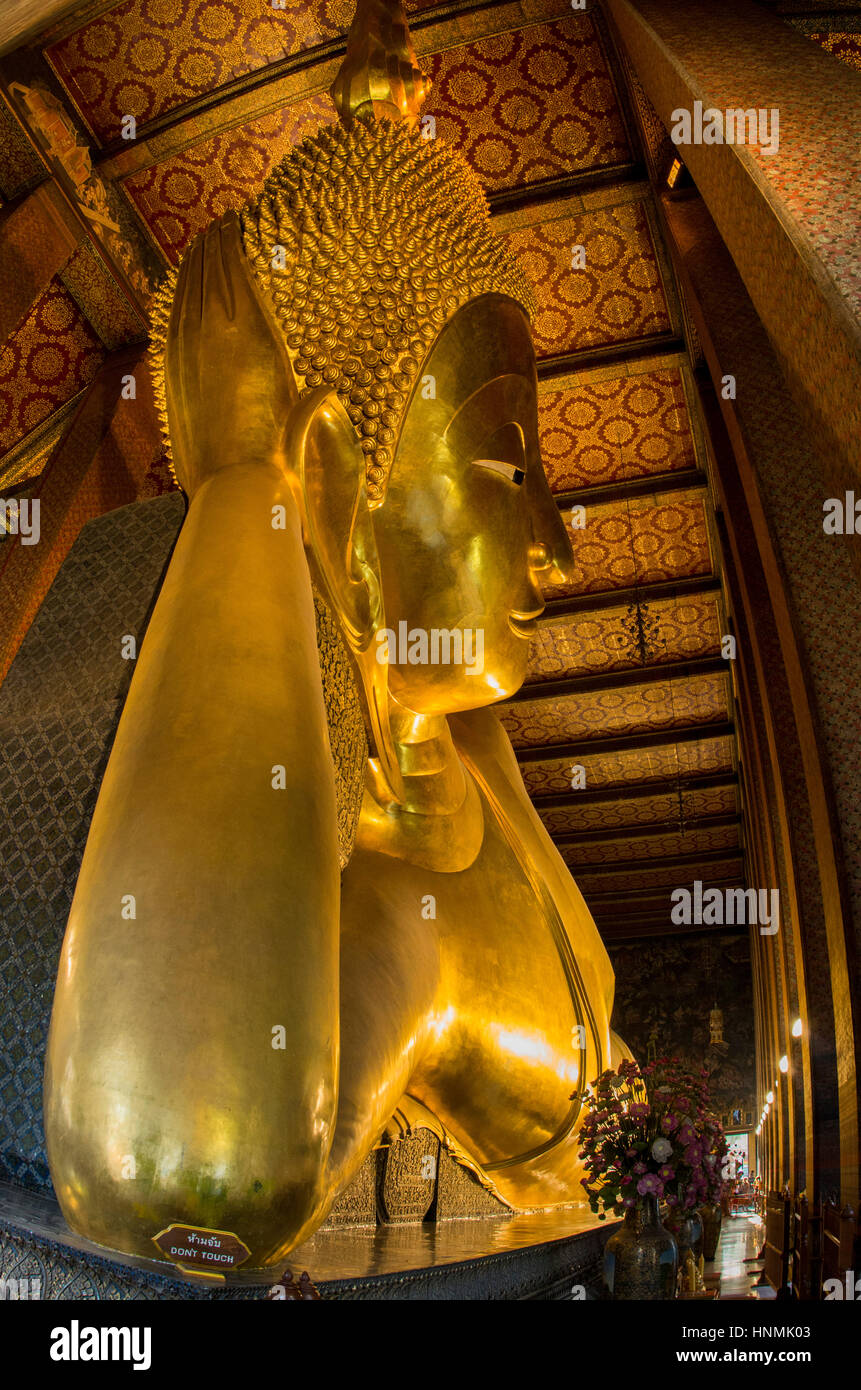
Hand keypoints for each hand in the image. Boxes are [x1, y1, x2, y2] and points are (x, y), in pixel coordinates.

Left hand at [163, 210, 296, 497]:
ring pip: (185, 295)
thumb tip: (327, 389)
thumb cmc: (281, 456)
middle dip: (212, 248)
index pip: (236, 274)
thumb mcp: (304, 420)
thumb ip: (311, 400)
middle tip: (217, 226)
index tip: (233, 224)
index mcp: (253, 336)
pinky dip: (173, 300)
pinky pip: (170, 324)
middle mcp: (218, 338)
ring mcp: (189, 355)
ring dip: (192, 268)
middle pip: (210, 276)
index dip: (232, 245)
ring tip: (198, 249)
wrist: (239, 487)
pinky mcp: (173, 376)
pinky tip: (175, 289)